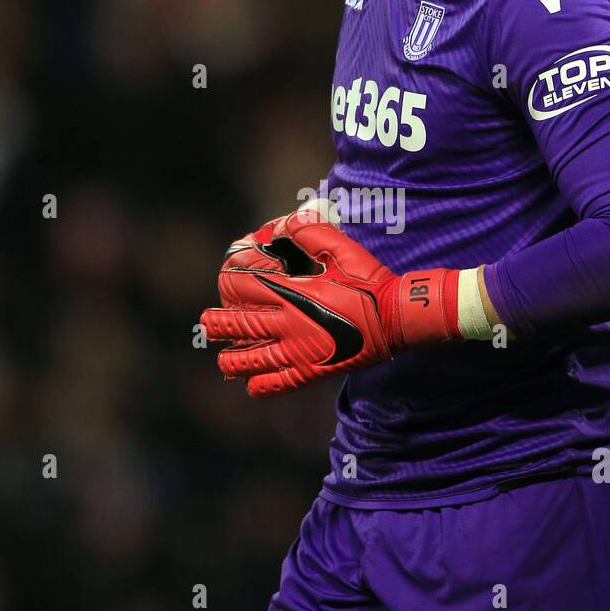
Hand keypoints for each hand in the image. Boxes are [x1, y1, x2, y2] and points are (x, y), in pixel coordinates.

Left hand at [201, 211, 461, 396]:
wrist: (396, 319)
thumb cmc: (369, 282)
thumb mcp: (342, 247)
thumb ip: (309, 231)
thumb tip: (283, 224)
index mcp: (291, 292)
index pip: (238, 286)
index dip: (230, 277)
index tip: (236, 275)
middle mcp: (286, 325)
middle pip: (230, 326)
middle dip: (216, 320)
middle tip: (213, 318)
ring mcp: (295, 352)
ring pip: (243, 362)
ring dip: (230, 356)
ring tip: (228, 352)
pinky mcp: (309, 373)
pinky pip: (271, 385)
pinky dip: (257, 384)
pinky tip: (254, 379)